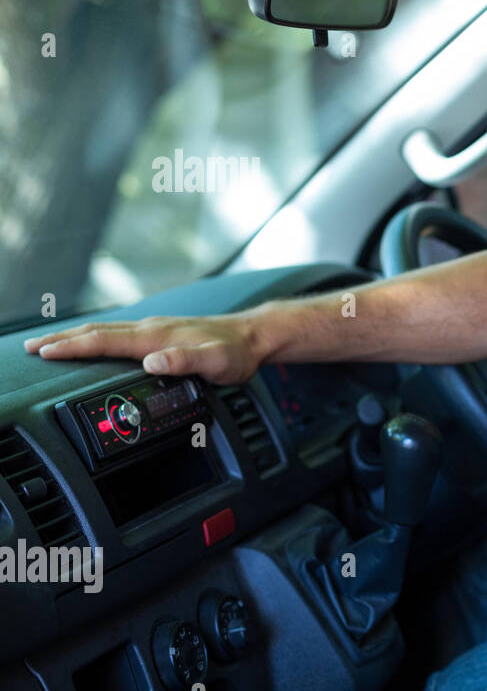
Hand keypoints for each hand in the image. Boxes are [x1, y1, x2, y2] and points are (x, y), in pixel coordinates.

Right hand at [23, 312, 267, 384]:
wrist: (253, 336)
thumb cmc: (236, 352)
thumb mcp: (216, 362)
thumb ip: (185, 361)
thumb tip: (152, 363)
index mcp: (156, 336)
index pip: (104, 342)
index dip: (73, 348)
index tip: (44, 353)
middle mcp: (150, 328)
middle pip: (95, 333)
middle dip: (60, 340)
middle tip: (28, 349)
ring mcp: (154, 328)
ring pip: (104, 331)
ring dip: (73, 336)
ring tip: (47, 344)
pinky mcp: (159, 332)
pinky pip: (118, 333)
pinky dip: (95, 337)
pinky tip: (90, 341)